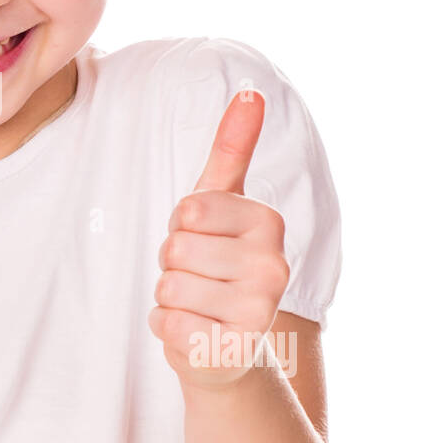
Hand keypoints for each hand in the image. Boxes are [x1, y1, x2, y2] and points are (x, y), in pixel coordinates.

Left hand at [148, 87, 289, 385]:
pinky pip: (167, 324)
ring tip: (197, 304)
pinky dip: (168, 329)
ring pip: (168, 287)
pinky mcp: (233, 351)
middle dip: (172, 264)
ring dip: (169, 298)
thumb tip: (250, 91)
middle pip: (175, 249)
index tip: (203, 241)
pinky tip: (194, 332)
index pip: (188, 210)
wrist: (227, 347)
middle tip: (198, 278)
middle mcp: (274, 267)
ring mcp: (258, 313)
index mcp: (270, 224)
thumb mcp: (221, 203)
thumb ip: (233, 147)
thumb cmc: (217, 266)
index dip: (180, 227)